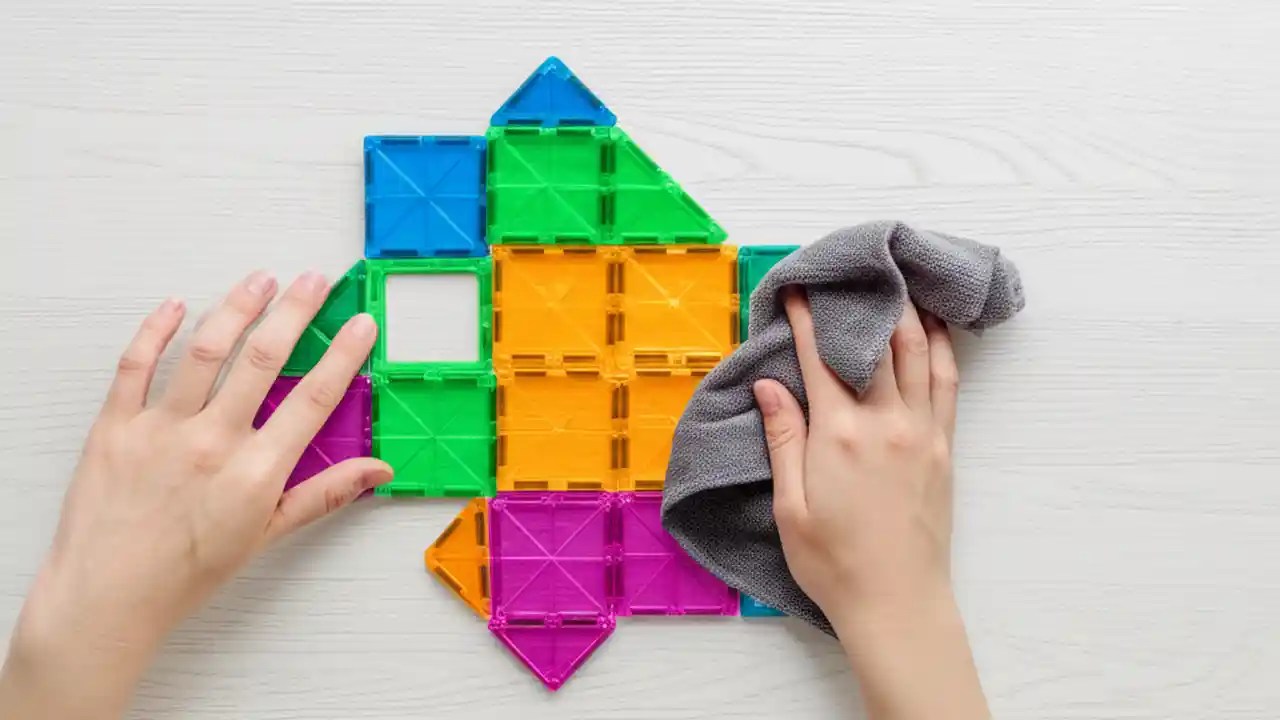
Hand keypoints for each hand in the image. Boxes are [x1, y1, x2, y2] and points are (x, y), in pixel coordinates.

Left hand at [0, 270, 392, 719]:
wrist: (108, 596)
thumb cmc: (185, 574)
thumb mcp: (266, 536)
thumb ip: (324, 494)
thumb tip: (376, 471)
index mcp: (255, 471)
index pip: (313, 399)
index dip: (343, 355)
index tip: (361, 325)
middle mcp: (211, 442)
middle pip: (262, 359)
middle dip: (294, 311)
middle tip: (315, 281)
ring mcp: (161, 429)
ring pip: (204, 351)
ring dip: (237, 308)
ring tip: (260, 280)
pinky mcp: (116, 426)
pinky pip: (135, 365)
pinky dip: (155, 330)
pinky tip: (176, 306)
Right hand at [754, 289, 987, 719]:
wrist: (898, 604)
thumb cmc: (833, 563)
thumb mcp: (790, 506)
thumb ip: (783, 437)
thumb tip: (769, 382)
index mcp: (838, 434)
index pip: (821, 357)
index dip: (808, 317)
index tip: (797, 289)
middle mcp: (885, 422)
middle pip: (875, 342)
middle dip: (859, 302)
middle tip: (848, 274)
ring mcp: (921, 432)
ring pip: (919, 353)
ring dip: (906, 312)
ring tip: (896, 283)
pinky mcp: (943, 448)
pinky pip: (947, 383)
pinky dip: (941, 347)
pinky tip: (935, 329)